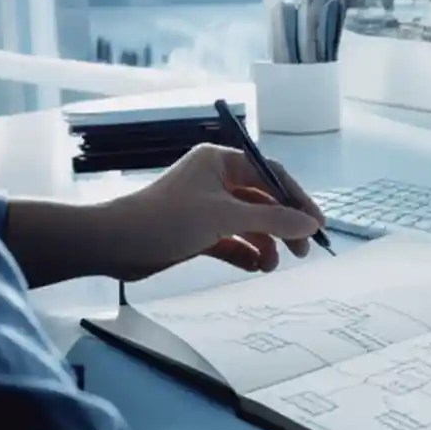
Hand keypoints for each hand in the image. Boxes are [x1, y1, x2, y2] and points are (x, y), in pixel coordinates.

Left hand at [100, 144, 324, 280]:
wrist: (114, 244)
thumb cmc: (169, 219)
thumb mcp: (226, 217)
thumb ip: (273, 221)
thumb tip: (310, 225)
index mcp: (221, 162)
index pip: (271, 175)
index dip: (297, 199)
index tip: (316, 224)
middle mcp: (216, 180)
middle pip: (262, 201)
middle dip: (283, 227)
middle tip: (302, 251)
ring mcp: (206, 207)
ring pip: (248, 224)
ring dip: (265, 244)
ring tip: (273, 266)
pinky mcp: (197, 232)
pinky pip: (231, 240)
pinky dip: (245, 253)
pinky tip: (255, 267)